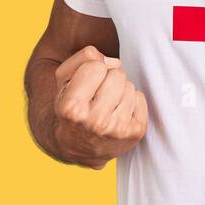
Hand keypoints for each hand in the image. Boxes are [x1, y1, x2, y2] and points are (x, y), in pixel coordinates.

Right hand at [52, 45, 147, 168]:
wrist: (78, 145)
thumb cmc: (72, 106)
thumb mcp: (64, 80)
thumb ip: (82, 58)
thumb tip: (113, 62)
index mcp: (72, 108)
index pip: (96, 66)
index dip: (91, 70)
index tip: (84, 85)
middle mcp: (96, 122)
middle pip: (117, 74)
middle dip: (108, 79)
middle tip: (97, 95)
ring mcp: (118, 129)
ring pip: (129, 85)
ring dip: (119, 90)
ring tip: (106, 105)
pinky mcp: (135, 132)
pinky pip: (140, 97)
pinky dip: (131, 101)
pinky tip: (117, 113)